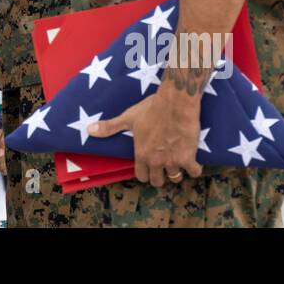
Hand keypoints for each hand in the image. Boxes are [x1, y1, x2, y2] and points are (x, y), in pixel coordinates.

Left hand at [87, 88, 202, 186]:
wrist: (175, 103)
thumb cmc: (151, 109)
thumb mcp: (128, 118)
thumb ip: (109, 127)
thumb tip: (89, 130)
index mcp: (141, 154)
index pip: (140, 176)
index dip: (144, 173)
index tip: (148, 168)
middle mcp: (156, 161)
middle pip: (157, 181)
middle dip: (159, 176)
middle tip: (163, 168)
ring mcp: (173, 160)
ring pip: (175, 178)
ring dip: (176, 172)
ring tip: (176, 163)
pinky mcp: (189, 157)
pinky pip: (194, 172)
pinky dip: (195, 169)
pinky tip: (193, 162)